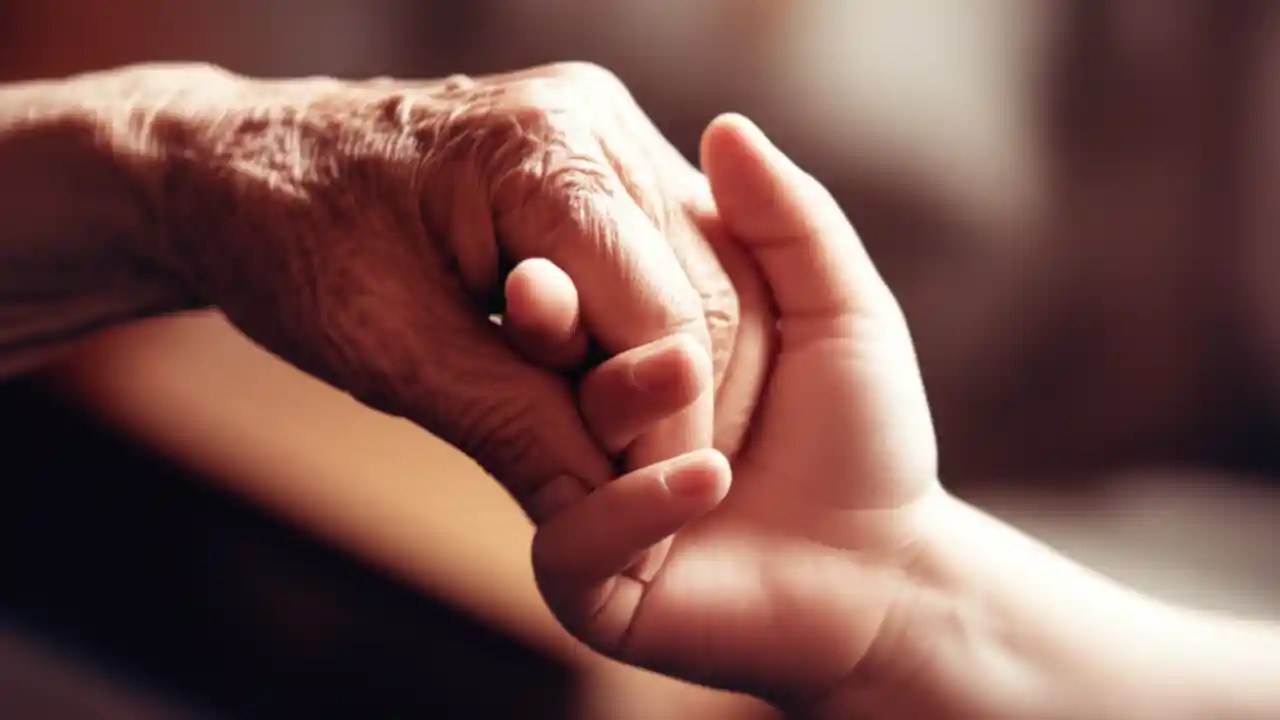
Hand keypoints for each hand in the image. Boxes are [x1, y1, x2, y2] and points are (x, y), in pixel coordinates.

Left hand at [96, 62, 771, 502]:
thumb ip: (515, 428)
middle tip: (597, 480)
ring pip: (695, 286)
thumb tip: (615, 515)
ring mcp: (601, 134)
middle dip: (658, 405)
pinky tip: (579, 372)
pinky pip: (658, 267)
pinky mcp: (594, 163)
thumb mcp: (392, 351)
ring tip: (570, 419)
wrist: (230, 169)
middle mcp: (595, 122)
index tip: (641, 519)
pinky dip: (630, 338)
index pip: (666, 315)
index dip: (662, 431)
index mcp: (546, 149)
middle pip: (701, 299)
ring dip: (645, 373)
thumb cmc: (286, 240)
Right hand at [529, 114, 940, 706]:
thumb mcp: (837, 309)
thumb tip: (726, 125)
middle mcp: (593, 420)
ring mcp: (584, 500)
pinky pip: (576, 541)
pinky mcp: (593, 582)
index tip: (569, 218)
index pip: (585, 289)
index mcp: (632, 350)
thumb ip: (791, 221)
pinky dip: (635, 506)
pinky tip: (707, 479)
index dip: (576, 257)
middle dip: (554, 319)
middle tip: (539, 285)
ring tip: (682, 375)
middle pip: (548, 360)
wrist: (885, 566)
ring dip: (616, 403)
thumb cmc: (859, 432)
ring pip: (552, 443)